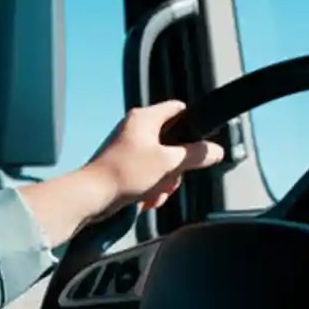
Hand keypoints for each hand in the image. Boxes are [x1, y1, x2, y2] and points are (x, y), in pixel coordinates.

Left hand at [17, 101, 223, 245]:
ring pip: (162, 163)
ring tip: (155, 191)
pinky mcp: (122, 167)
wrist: (91, 196)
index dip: (193, 124)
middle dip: (177, 166)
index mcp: (144, 119)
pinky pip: (148, 176)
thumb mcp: (170, 163)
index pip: (178, 109)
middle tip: (172, 176)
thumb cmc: (124, 173)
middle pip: (173, 142)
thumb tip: (216, 150)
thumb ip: (197, 155)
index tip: (201, 142)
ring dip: (165, 182)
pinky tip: (146, 199)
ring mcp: (127, 149)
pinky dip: (151, 189)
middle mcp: (135, 130)